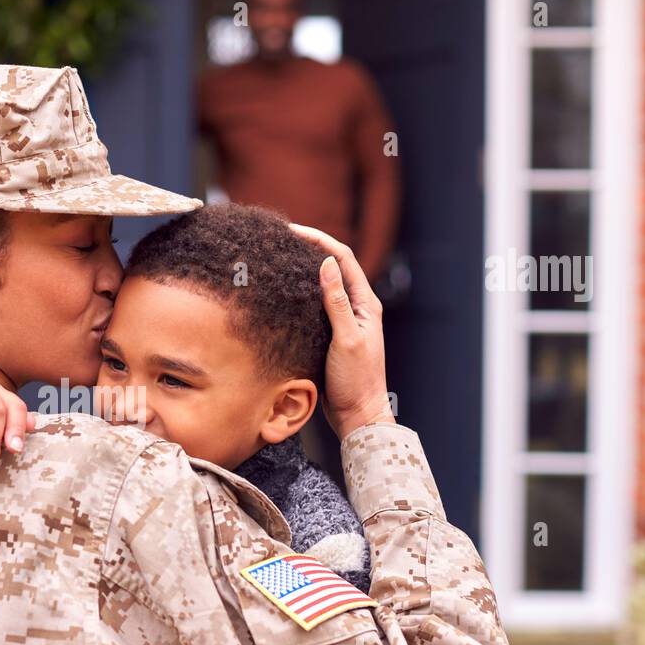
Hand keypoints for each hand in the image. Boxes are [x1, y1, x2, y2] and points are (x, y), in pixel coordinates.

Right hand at [289, 225, 394, 438]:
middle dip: (309, 249)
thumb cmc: (357, 381)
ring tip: (278, 259)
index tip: (293, 231)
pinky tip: (282, 293)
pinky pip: (315, 306)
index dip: (320, 240)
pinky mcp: (330, 334)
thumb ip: (337, 303)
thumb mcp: (347, 340)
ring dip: (303, 270)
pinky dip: (300, 294)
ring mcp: (343, 320)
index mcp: (366, 304)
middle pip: (333, 267)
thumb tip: (327, 264)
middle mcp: (356, 307)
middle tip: (280, 240)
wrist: (357, 413)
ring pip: (322, 285)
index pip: (343, 259)